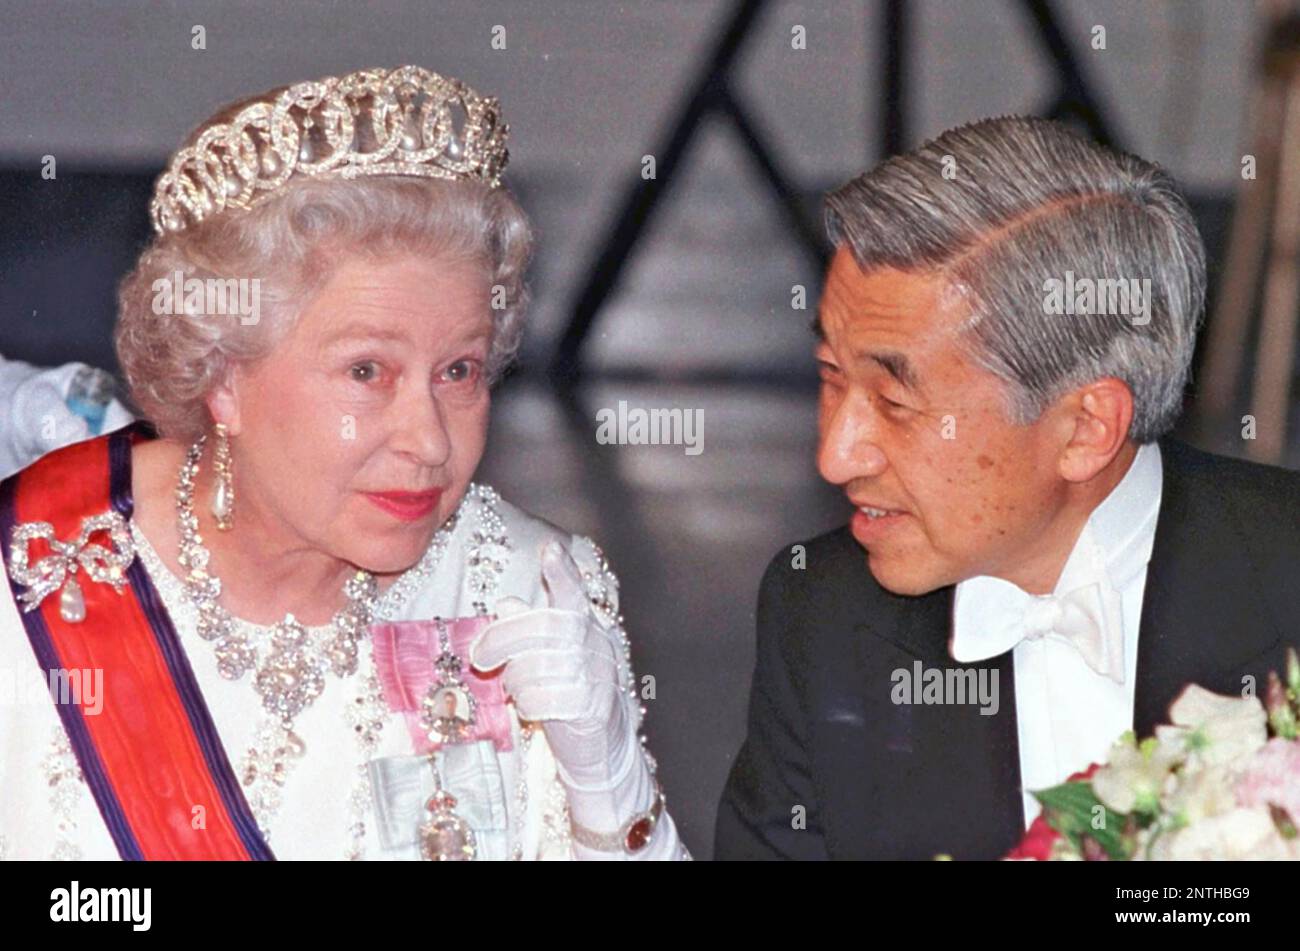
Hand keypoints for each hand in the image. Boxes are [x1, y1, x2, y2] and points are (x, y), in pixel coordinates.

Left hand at [469, 540, 632, 786]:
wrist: (600, 746)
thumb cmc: (568, 691)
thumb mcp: (550, 656)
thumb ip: (530, 628)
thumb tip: (506, 603)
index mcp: (586, 625)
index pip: (574, 592)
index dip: (562, 571)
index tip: (549, 549)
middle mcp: (596, 645)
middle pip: (543, 627)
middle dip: (503, 639)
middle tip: (478, 658)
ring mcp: (598, 676)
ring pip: (537, 666)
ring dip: (514, 679)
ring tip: (514, 689)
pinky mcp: (591, 708)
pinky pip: (543, 699)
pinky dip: (527, 705)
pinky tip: (529, 709)